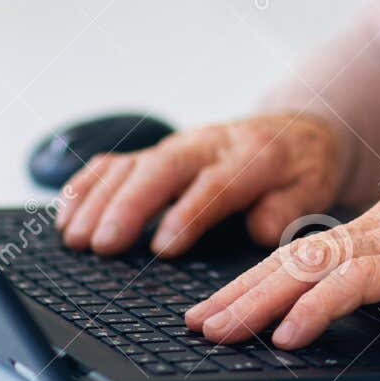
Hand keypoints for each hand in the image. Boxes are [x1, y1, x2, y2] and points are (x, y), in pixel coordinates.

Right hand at [54, 113, 346, 256]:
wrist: (294, 132)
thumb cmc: (301, 168)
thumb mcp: (313, 189)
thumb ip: (289, 209)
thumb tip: (260, 230)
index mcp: (251, 155)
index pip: (215, 183)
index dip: (188, 214)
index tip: (164, 249)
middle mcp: (208, 145)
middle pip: (162, 169)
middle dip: (128, 207)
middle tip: (102, 245)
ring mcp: (178, 146)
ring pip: (132, 165)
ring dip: (99, 200)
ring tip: (75, 238)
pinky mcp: (157, 152)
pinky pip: (115, 163)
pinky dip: (87, 186)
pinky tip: (66, 213)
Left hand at [185, 193, 379, 349]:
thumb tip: (339, 316)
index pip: (306, 252)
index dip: (257, 281)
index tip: (220, 307)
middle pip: (296, 255)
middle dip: (241, 291)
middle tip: (200, 322)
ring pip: (314, 265)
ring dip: (262, 300)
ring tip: (225, 330)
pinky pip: (357, 282)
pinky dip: (317, 306)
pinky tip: (290, 331)